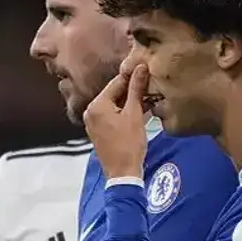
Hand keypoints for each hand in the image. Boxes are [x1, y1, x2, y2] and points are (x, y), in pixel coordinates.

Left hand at [84, 59, 150, 180]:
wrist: (123, 173)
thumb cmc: (129, 144)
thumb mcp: (135, 114)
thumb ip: (136, 89)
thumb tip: (141, 67)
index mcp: (97, 105)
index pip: (117, 82)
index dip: (133, 77)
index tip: (148, 71)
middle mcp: (90, 111)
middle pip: (114, 93)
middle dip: (132, 91)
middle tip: (151, 87)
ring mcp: (92, 122)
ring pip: (114, 105)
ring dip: (130, 102)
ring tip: (148, 99)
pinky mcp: (98, 132)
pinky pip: (111, 116)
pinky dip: (124, 112)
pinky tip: (139, 112)